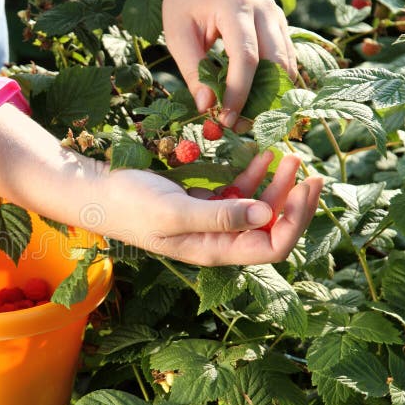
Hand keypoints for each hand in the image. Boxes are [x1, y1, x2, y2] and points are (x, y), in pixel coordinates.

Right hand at [95, 152, 321, 265]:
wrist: (98, 192)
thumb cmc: (131, 204)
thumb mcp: (175, 211)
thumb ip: (220, 215)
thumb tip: (265, 214)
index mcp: (214, 250)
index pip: (271, 246)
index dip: (295, 220)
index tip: (306, 186)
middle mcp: (217, 241)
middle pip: (270, 227)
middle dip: (291, 200)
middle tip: (305, 167)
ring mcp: (210, 223)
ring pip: (256, 209)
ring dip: (275, 185)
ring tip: (285, 154)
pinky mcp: (201, 205)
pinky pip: (237, 194)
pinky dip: (252, 177)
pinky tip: (260, 157)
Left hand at [159, 0, 296, 130]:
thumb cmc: (186, 5)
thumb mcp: (178, 35)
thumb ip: (192, 70)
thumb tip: (206, 107)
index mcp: (235, 8)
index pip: (246, 56)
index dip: (239, 91)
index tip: (225, 118)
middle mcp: (264, 11)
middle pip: (275, 62)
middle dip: (260, 100)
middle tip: (239, 126)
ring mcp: (277, 18)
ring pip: (286, 64)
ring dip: (270, 97)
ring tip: (246, 121)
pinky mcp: (280, 27)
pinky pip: (285, 61)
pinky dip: (274, 86)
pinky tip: (256, 105)